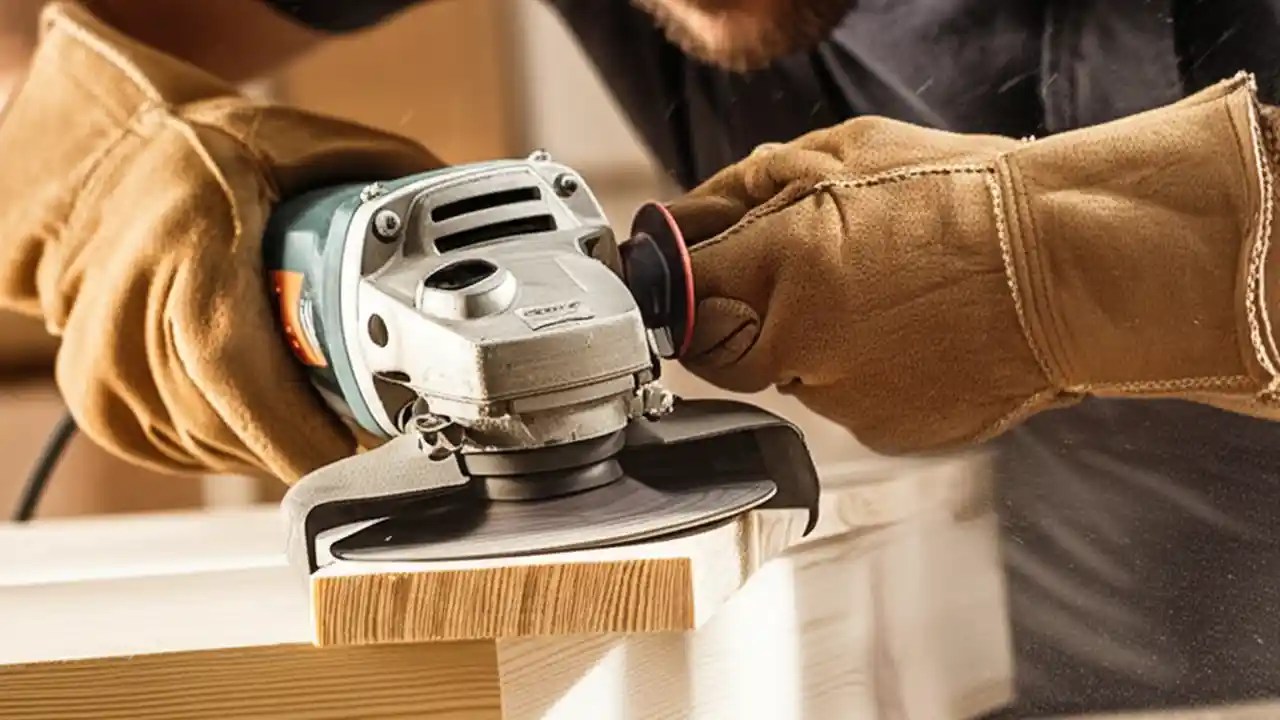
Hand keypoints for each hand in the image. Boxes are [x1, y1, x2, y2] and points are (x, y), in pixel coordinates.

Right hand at [0, 2, 439, 481]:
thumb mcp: (300, 138)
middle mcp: (131, 316)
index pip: (237, 370)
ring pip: (217, 448)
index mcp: (187, 248)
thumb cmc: (196, 152)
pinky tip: (260, 399)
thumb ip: (390, 172)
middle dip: (318, 434)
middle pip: (239, 424)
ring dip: (280, 439)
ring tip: (313, 394)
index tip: (366, 451)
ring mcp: (104, 370)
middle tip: (370, 416)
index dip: (302, 432)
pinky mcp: (98, 406)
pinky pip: (188, 451)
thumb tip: (469, 217)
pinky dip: (237, 439)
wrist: (91, 161)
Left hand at [668, 73, 1279, 454]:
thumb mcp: (843, 153)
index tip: (693, 275)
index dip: (684, 287)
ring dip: (819, 341)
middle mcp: (801, 351)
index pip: (681, 303)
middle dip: (750, 315)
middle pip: (728, 353)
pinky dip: (868, 371)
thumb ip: (744, 194)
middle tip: (815, 273)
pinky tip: (916, 332)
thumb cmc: (969, 197)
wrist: (1072, 268)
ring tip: (891, 295)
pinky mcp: (889, 435)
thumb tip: (682, 225)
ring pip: (796, 376)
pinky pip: (851, 400)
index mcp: (780, 271)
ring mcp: (846, 404)